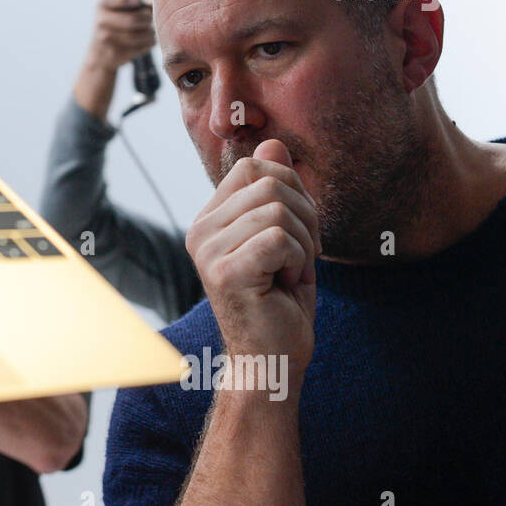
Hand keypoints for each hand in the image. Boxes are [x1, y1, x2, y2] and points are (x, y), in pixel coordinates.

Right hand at [74, 0, 154, 118]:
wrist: (96, 70)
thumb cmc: (116, 40)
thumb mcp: (121, 17)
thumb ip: (138, 6)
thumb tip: (158, 2)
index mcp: (102, 6)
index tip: (136, 2)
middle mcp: (100, 22)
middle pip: (136, 17)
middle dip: (148, 23)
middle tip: (149, 27)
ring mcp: (103, 41)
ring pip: (140, 33)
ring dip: (149, 37)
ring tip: (144, 40)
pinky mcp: (110, 58)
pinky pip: (138, 48)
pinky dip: (144, 49)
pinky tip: (136, 51)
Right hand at [183, 140, 319, 386]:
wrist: (272, 362)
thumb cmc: (280, 303)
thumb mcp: (286, 238)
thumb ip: (278, 192)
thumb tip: (272, 143)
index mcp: (210, 219)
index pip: (255, 167)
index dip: (291, 191)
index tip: (296, 233)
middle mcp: (200, 231)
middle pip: (270, 182)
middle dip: (305, 217)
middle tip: (301, 258)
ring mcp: (207, 251)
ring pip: (278, 210)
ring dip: (304, 243)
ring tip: (291, 273)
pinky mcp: (223, 272)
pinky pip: (279, 238)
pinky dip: (298, 261)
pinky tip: (285, 285)